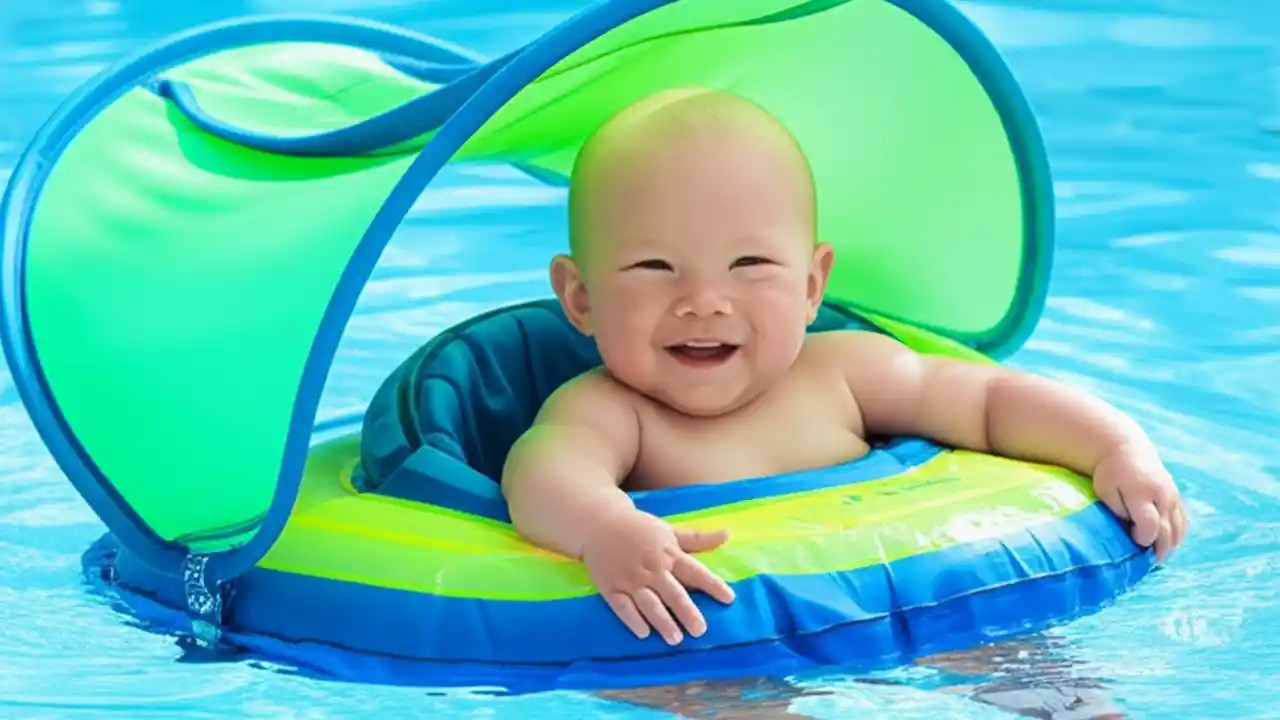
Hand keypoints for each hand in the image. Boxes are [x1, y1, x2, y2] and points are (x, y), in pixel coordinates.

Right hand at [580, 508, 734, 644]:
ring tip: (676, 638)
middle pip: (673, 593)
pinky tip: (644, 633)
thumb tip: (727, 534)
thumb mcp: (670, 531)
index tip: (729, 599)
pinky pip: (623, 607)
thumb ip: (698, 538)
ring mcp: (631, 579)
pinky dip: (633, 620)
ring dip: (663, 622)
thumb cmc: (639, 529)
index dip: (713, 585)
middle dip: (687, 612)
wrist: (600, 524)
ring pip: (649, 604)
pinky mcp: (611, 588)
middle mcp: (652, 569)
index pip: (695, 572)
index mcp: (669, 554)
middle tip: (700, 630)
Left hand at [1092, 445, 1186, 561]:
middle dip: (1159, 549)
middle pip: (1168, 532)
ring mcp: (1173, 497)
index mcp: (1142, 494)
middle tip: (1147, 561)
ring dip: (1169, 546)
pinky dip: (1176, 536)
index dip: (1143, 539)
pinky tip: (1165, 543)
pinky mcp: (1177, 497)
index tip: (1134, 542)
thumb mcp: (1105, 490)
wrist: (1126, 450)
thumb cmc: (1109, 473)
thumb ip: (1118, 510)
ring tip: (1155, 554)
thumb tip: (1133, 529)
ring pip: (1179, 529)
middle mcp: (1162, 496)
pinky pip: (1183, 522)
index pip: (1150, 526)